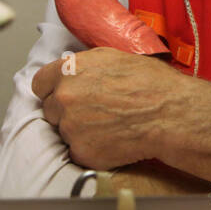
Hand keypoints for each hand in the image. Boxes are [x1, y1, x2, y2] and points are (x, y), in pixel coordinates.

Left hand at [31, 47, 184, 169]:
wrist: (170, 113)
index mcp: (70, 70)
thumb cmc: (152, 83)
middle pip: (50, 109)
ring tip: (108, 126)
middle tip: (93, 112)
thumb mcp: (115, 57)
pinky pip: (78, 152)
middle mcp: (65, 97)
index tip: (63, 94)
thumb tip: (77, 71)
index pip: (40, 83)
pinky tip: (112, 140)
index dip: (54, 89)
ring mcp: (70, 126)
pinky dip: (91, 149)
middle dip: (67, 112)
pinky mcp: (81, 151)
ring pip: (64, 132)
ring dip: (80, 131)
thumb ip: (86, 66)